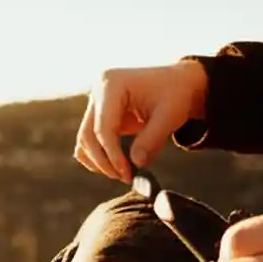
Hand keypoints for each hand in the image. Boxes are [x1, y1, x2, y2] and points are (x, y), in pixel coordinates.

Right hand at [75, 61, 208, 181]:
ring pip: (85, 139)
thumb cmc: (175, 94)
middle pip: (88, 135)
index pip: (103, 128)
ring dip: (98, 161)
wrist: (177, 83)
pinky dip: (98, 156)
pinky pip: (89, 140)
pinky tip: (116, 167)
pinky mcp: (99, 114)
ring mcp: (96, 102)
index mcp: (112, 84)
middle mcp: (98, 90)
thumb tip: (136, 165)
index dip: (113, 155)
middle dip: (104, 161)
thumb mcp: (169, 116)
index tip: (128, 175)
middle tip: (125, 178)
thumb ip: (152, 140)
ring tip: (122, 174)